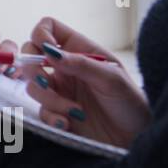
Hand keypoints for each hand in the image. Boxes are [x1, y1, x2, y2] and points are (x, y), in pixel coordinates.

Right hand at [0, 16, 151, 147]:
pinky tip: (68, 124)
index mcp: (79, 50)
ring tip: (76, 113)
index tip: (46, 52)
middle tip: (48, 84)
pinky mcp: (56, 112)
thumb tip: (50, 52)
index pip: (48, 28)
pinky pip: (41, 110)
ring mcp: (59, 89)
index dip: (40, 35)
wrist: (137, 139)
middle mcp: (65, 67)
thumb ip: (81, 64)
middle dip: (33, 70)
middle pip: (30, 54)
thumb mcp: (112, 80)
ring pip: (33, 85)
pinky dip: (52, 118)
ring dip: (50, 100)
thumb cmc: (131, 103)